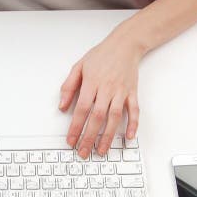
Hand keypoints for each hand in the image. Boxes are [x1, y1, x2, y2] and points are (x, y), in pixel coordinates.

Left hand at [59, 21, 144, 159]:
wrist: (125, 44)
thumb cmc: (102, 55)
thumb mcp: (78, 66)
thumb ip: (68, 86)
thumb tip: (61, 106)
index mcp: (92, 82)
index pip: (82, 109)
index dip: (75, 127)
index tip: (70, 140)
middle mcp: (107, 88)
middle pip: (97, 117)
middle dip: (89, 137)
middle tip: (83, 152)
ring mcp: (121, 91)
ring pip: (115, 117)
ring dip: (108, 137)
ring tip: (101, 151)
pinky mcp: (133, 92)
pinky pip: (134, 110)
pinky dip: (133, 124)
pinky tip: (129, 137)